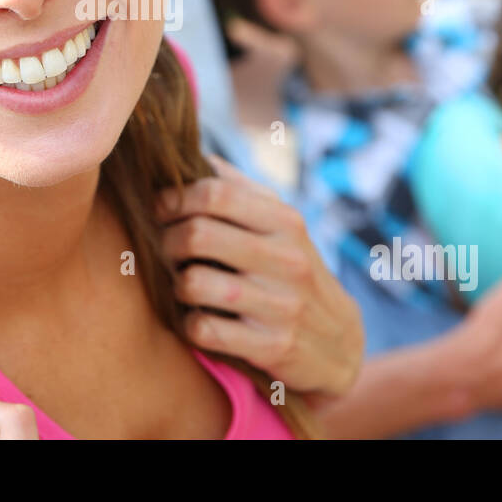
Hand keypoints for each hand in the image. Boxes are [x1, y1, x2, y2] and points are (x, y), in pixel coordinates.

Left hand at [156, 154, 363, 396]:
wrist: (339, 340)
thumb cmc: (293, 270)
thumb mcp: (281, 226)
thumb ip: (241, 190)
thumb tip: (198, 155)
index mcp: (285, 221)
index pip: (215, 194)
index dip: (175, 198)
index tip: (161, 209)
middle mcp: (286, 259)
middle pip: (197, 235)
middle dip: (167, 240)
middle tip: (165, 249)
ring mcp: (281, 304)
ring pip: (194, 283)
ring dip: (176, 284)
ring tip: (183, 284)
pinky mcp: (272, 346)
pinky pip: (204, 330)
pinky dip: (190, 324)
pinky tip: (199, 319)